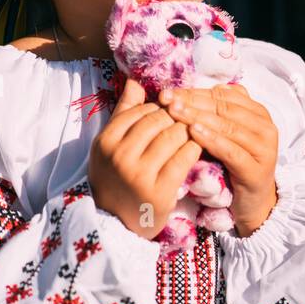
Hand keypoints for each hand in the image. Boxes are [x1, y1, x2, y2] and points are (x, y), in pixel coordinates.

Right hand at [88, 76, 203, 239]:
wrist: (116, 223)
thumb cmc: (116, 178)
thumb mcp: (111, 145)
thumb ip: (124, 111)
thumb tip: (135, 80)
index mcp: (106, 141)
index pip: (141, 109)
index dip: (160, 107)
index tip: (170, 111)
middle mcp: (120, 156)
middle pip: (159, 120)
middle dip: (177, 116)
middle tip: (188, 119)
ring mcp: (139, 174)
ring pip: (174, 135)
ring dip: (189, 130)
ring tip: (197, 130)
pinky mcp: (159, 191)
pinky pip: (185, 158)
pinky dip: (195, 148)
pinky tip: (198, 147)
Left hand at [157, 83, 278, 237]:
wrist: (253, 203)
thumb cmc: (233, 166)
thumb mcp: (224, 136)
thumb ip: (213, 113)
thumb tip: (185, 92)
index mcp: (257, 113)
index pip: (222, 96)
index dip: (194, 92)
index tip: (168, 92)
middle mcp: (265, 127)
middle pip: (223, 108)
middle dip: (192, 102)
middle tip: (167, 100)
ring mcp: (264, 148)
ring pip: (227, 126)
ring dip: (198, 117)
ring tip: (175, 112)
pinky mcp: (257, 169)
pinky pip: (231, 151)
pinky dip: (212, 140)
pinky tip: (193, 133)